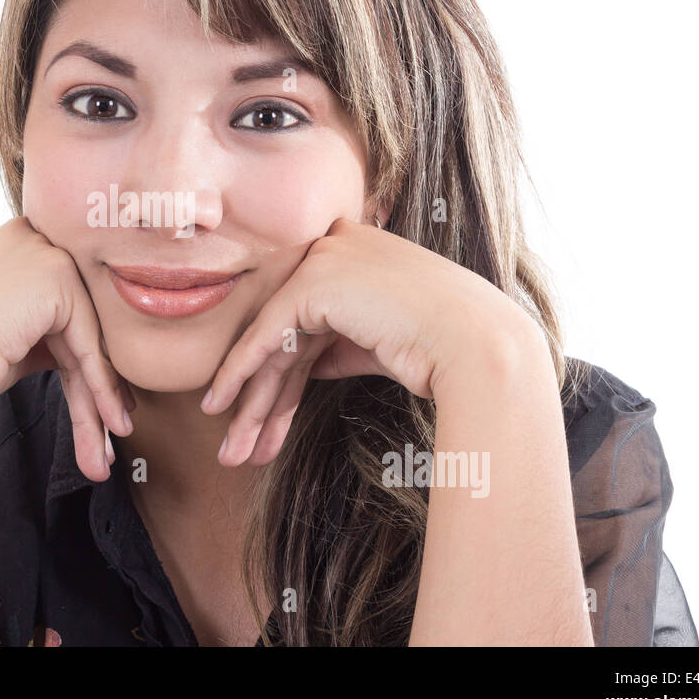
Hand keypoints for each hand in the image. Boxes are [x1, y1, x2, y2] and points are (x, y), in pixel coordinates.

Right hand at [0, 215, 133, 481]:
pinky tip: (110, 424)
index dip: (84, 356)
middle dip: (97, 381)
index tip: (101, 403)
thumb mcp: (7, 334)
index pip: (63, 305)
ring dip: (101, 397)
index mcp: (13, 243)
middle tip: (113, 427)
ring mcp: (44, 251)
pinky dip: (101, 388)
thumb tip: (89, 352)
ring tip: (107, 446)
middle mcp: (30, 236)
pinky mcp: (56, 276)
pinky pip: (89, 343)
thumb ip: (45, 329)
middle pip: (79, 321)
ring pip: (88, 336)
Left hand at [200, 217, 540, 466]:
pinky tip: (220, 407)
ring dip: (249, 402)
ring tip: (231, 452)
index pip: (306, 318)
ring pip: (272, 341)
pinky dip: (238, 374)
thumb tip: (304, 367)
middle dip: (262, 397)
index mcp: (358, 251)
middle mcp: (337, 246)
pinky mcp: (314, 283)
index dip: (282, 375)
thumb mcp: (377, 343)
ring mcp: (325, 258)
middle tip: (239, 446)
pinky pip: (265, 337)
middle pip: (286, 333)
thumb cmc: (442, 349)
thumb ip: (338, 345)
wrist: (478, 347)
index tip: (262, 421)